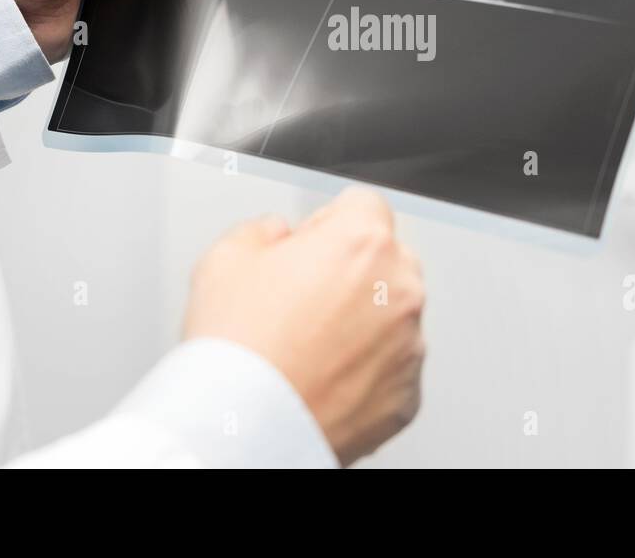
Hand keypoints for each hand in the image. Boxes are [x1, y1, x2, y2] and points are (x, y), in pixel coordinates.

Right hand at [184, 188, 425, 465]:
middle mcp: (400, 288)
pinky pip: (391, 368)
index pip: (362, 206)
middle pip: (384, 260)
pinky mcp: (407, 395)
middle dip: (350, 273)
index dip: (326, 224)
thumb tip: (277, 235)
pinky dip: (365, 371)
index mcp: (362, 242)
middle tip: (301, 302)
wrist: (243, 428)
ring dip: (360, 323)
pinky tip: (321, 378)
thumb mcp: (225, 257)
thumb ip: (263, 229)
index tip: (306, 248)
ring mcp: (409, 346)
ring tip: (306, 348)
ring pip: (390, 317)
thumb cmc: (237, 347)